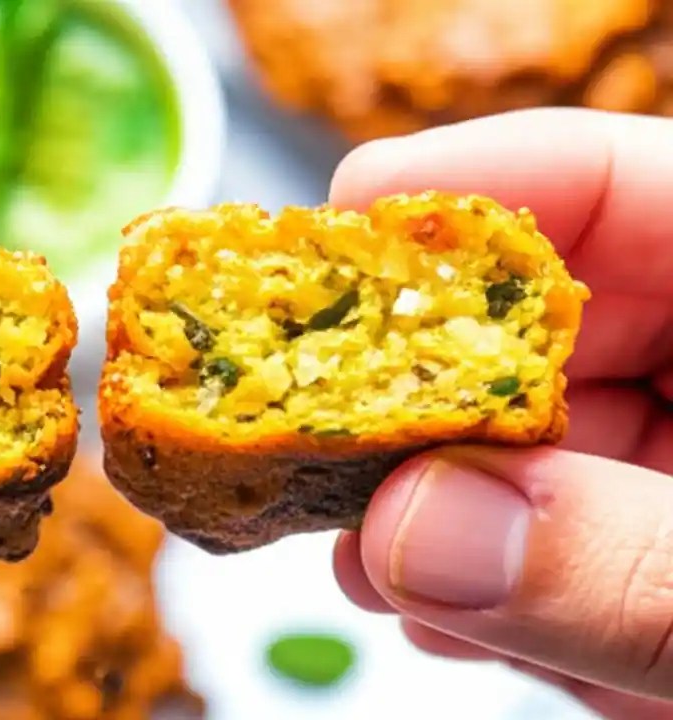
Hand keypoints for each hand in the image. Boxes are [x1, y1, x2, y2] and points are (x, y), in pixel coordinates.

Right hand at [330, 108, 672, 718]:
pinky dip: (516, 572)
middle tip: (340, 493)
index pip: (602, 184)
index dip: (447, 210)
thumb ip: (633, 576)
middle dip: (429, 412)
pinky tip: (484, 621)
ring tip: (400, 586)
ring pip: (544, 431)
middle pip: (542, 319)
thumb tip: (412, 531)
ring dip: (459, 511)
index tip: (318, 277)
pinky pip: (578, 515)